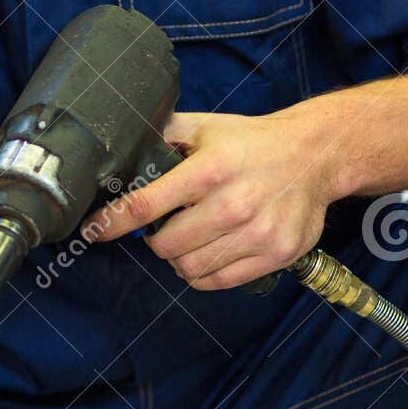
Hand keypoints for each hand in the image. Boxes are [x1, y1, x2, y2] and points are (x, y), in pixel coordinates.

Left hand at [80, 111, 334, 289]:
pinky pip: (220, 281)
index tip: (93, 230)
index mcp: (209, 169)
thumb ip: (163, 136)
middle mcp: (232, 204)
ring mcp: (257, 232)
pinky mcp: (276, 253)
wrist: (315, 155)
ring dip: (178, 259)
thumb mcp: (205, 127)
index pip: (145, 206)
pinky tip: (206, 254)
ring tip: (186, 241)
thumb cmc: (252, 142)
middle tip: (161, 228)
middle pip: (165, 246)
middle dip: (154, 240)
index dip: (110, 223)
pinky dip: (203, 274)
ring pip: (191, 268)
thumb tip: (120, 148)